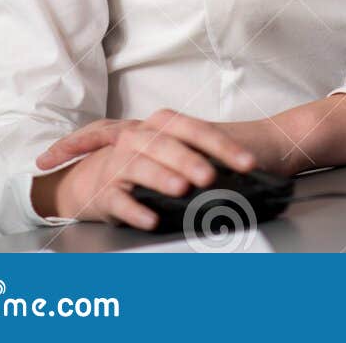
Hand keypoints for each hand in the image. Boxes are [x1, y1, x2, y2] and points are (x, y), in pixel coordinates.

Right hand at [30, 109, 260, 229]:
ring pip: (141, 166)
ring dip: (162, 177)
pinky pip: (120, 200)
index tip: (247, 162)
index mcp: (162, 126)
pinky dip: (136, 210)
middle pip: (167, 144)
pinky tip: (152, 219)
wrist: (98, 178)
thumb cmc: (148, 163)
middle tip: (210, 176)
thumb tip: (243, 174)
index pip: (195, 130)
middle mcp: (140, 138)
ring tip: (182, 189)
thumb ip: (202, 157)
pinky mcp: (106, 191)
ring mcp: (120, 163)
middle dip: (190, 160)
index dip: (222, 145)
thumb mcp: (174, 153)